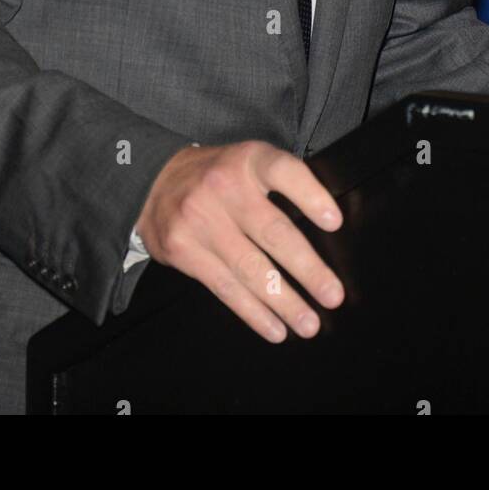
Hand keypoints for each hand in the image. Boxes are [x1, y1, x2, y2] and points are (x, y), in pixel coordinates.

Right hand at [135, 141, 344, 342]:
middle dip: (307, 268)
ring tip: (308, 323)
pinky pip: (225, 288)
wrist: (153, 180)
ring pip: (250, 268)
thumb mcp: (247, 162)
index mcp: (247, 160)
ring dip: (284, 302)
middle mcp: (223, 188)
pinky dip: (254, 313)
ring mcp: (200, 220)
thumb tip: (328, 226)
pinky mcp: (183, 250)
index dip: (310, 196)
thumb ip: (281, 184)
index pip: (283, 172)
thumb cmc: (217, 176)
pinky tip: (275, 328)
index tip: (335, 222)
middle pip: (272, 231)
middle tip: (332, 295)